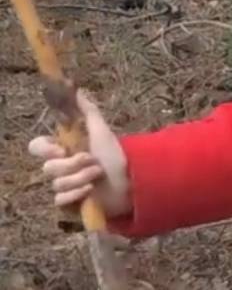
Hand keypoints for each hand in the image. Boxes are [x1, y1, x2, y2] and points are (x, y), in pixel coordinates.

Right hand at [26, 90, 130, 217]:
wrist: (133, 181)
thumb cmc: (116, 155)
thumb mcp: (102, 131)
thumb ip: (89, 112)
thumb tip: (78, 89)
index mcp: (65, 149)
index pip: (37, 147)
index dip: (44, 149)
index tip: (61, 149)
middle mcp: (62, 167)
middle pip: (47, 167)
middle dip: (71, 165)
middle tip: (92, 161)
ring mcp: (65, 185)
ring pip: (57, 183)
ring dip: (80, 178)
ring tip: (99, 175)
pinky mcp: (71, 203)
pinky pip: (60, 200)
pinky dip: (76, 195)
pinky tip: (90, 191)